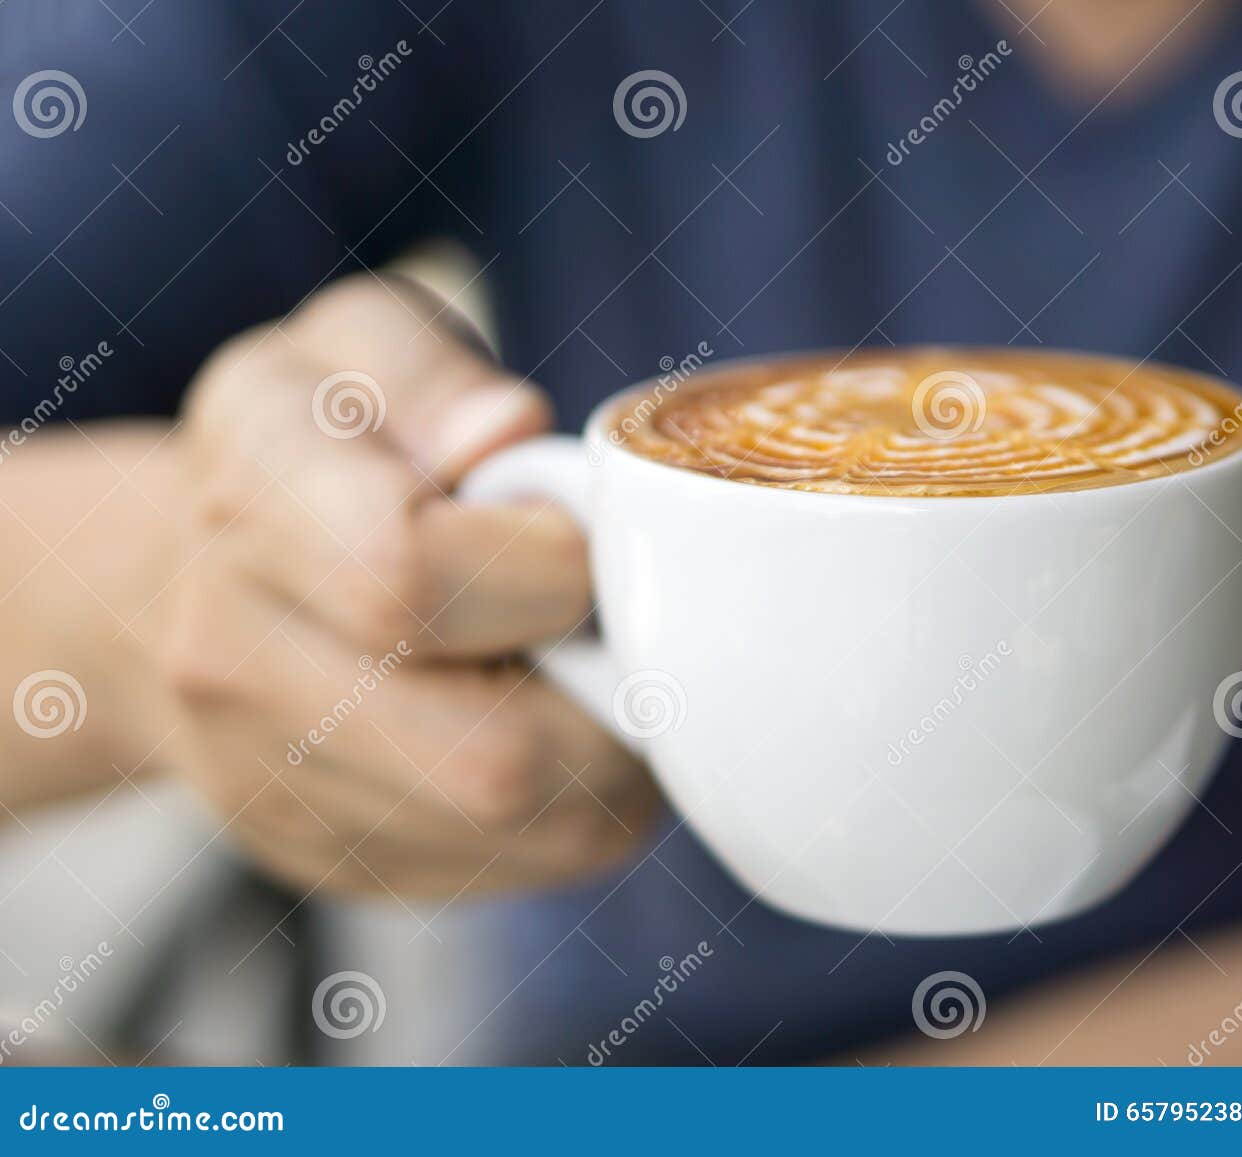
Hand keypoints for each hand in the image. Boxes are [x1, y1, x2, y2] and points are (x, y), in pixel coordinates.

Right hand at [155, 275, 659, 896]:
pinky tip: (545, 723)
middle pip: (488, 757)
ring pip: (521, 830)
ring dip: (605, 754)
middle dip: (600, 691)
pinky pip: (515, 864)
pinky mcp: (336, 863)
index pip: (407, 574)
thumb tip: (506, 440)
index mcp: (251, 497)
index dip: (543, 562)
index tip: (563, 534)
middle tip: (598, 622)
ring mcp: (277, 786)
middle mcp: (237, 662)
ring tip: (577, 669)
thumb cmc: (314, 457)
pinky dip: (575, 800)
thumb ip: (432, 372)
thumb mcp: (356, 352)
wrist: (191, 593)